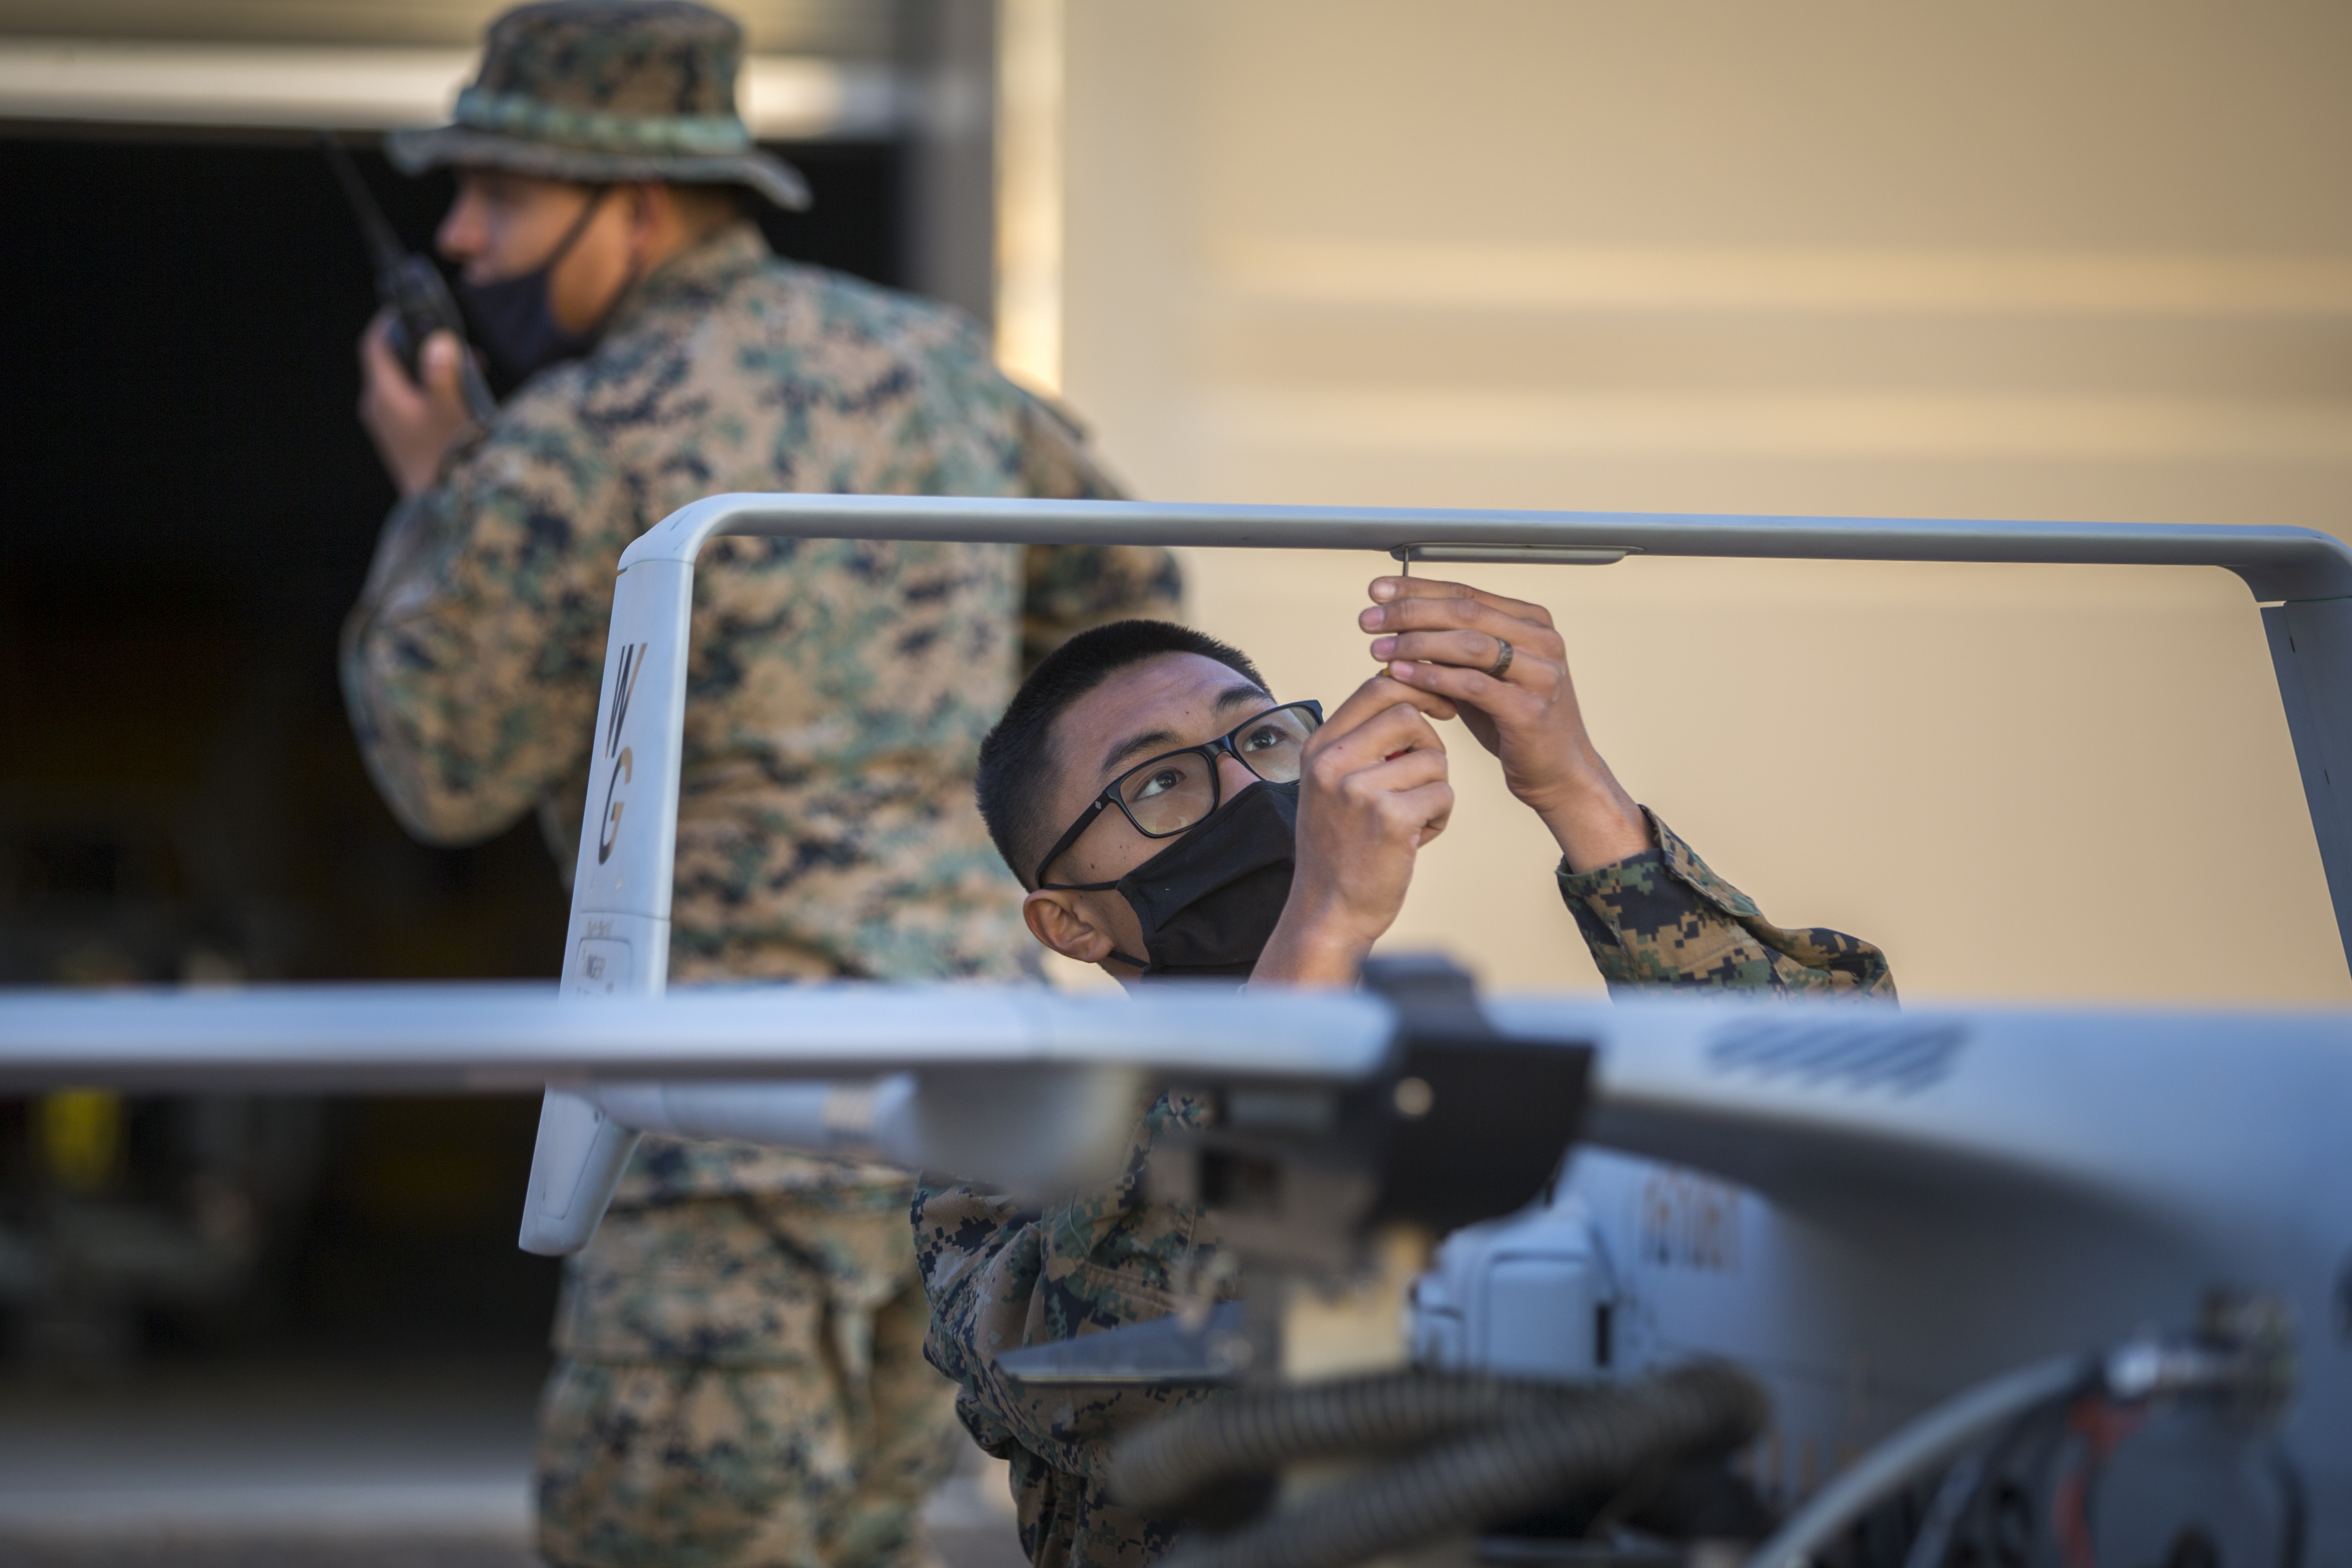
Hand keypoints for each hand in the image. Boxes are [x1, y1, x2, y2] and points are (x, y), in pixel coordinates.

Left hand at [357, 311, 478, 498]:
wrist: (441, 511)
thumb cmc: (449, 460)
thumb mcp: (452, 411)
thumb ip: (445, 373)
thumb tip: (439, 341)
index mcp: (384, 396)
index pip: (374, 347)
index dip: (389, 323)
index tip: (408, 308)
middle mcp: (378, 409)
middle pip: (390, 364)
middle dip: (419, 347)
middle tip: (450, 339)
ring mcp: (387, 427)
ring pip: (402, 385)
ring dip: (429, 371)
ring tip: (465, 369)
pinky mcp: (400, 441)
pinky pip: (409, 405)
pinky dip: (429, 393)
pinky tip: (458, 400)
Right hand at [1252, 675, 1454, 986]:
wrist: (1327, 912)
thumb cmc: (1340, 849)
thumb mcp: (1331, 785)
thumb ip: (1359, 743)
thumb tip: (1410, 696)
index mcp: (1318, 748)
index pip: (1376, 686)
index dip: (1418, 686)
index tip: (1440, 707)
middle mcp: (1332, 762)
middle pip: (1408, 713)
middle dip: (1430, 741)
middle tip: (1425, 774)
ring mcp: (1358, 789)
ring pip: (1434, 758)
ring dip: (1436, 789)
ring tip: (1411, 819)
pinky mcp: (1389, 818)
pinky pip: (1443, 793)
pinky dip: (1440, 816)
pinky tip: (1415, 839)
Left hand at [1361, 575, 1649, 872]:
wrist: (1557, 772)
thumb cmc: (1512, 721)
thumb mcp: (1481, 674)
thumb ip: (1450, 647)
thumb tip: (1396, 622)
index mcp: (1532, 621)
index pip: (1466, 593)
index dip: (1418, 588)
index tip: (1376, 590)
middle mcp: (1542, 640)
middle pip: (1465, 611)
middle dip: (1410, 611)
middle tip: (1368, 620)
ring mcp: (1541, 673)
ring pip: (1470, 643)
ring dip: (1416, 642)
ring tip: (1378, 648)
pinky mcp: (1530, 709)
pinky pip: (1473, 685)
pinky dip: (1433, 676)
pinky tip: (1401, 673)